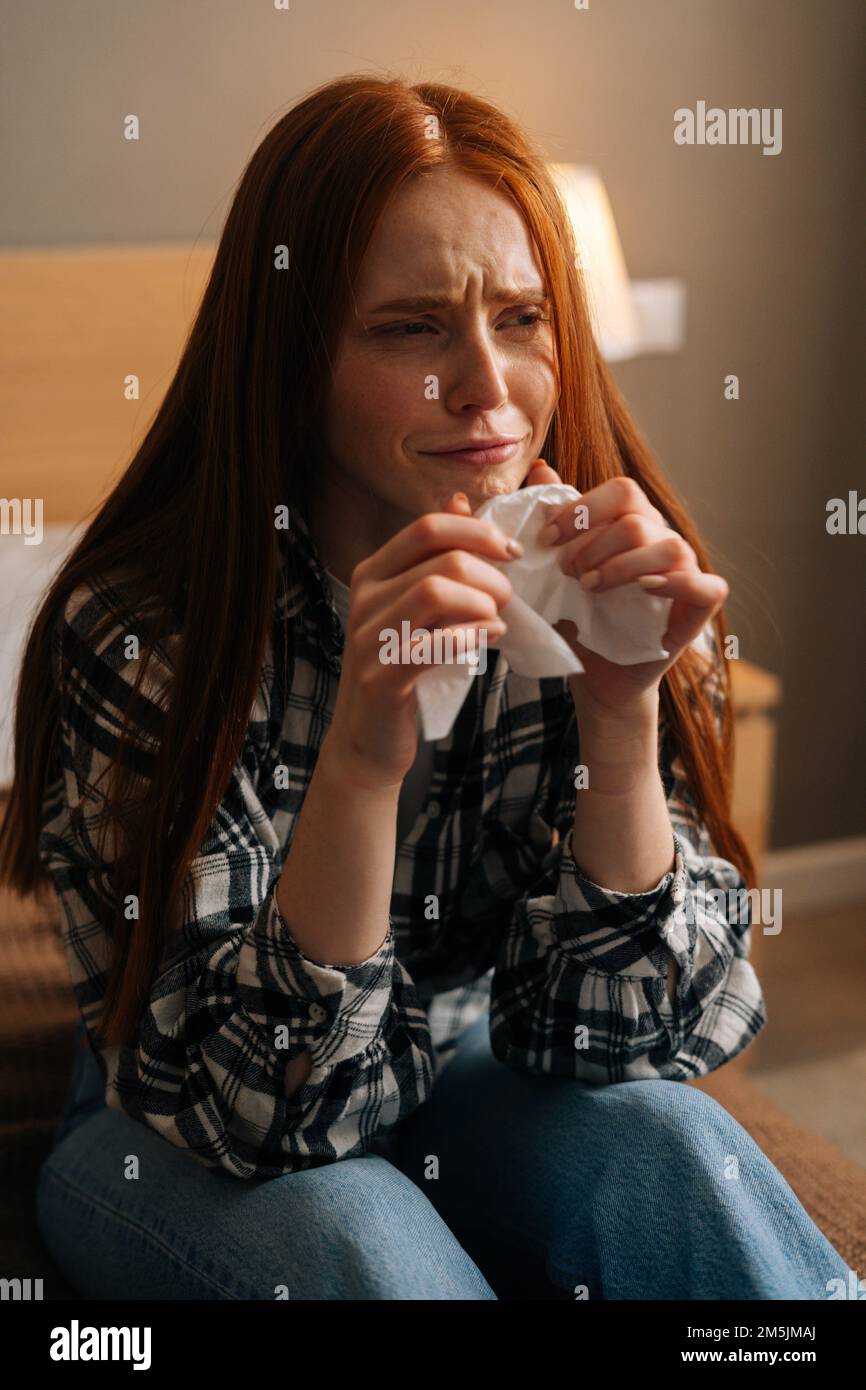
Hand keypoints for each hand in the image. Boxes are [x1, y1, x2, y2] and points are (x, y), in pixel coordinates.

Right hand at [327, 499, 518, 788]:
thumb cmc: (403, 669)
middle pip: (441, 559)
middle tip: (508, 599)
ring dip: (482, 605)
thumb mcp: (415, 608)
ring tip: (497, 622)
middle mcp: (364, 598)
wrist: (367, 741)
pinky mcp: (381, 676)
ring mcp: (369, 637)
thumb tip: (461, 501)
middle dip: (490, 575)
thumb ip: (436, 558)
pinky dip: (472, 637)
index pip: (428, 527)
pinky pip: (434, 642)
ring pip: (436, 592)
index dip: (477, 531)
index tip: (511, 552)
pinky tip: (489, 641)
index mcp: (373, 572)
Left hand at [528, 461, 727, 715]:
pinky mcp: (700, 607)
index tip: (545, 539)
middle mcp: (662, 539)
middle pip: (637, 518)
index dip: (581, 510)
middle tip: (567, 572)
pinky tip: (645, 589)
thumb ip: (554, 522)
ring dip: (621, 565)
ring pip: (667, 546)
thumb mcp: (557, 571)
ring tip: (590, 587)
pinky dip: (677, 584)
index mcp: (634, 523)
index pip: (619, 492)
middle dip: (593, 543)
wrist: (597, 674)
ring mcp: (686, 571)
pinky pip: (705, 585)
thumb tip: (540, 470)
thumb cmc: (580, 619)